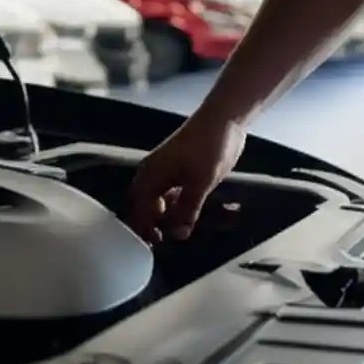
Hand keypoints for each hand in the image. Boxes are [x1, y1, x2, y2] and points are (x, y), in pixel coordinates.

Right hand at [127, 113, 245, 242]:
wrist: (224, 120)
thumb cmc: (209, 148)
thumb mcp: (200, 183)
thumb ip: (188, 210)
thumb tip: (179, 234)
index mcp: (151, 175)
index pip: (138, 208)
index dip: (143, 227)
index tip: (157, 242)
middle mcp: (154, 173)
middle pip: (146, 205)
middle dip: (154, 223)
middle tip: (169, 238)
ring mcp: (167, 171)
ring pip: (160, 201)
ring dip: (168, 216)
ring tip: (182, 230)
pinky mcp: (181, 170)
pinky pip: (173, 194)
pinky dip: (179, 206)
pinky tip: (191, 216)